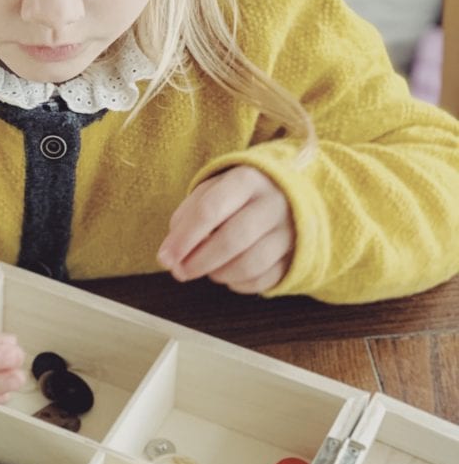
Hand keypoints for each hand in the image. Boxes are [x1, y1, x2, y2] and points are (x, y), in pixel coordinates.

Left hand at [157, 166, 294, 293]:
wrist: (286, 194)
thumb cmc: (236, 196)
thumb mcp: (210, 192)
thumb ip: (185, 218)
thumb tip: (169, 256)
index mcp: (246, 180)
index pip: (209, 211)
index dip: (183, 240)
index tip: (165, 258)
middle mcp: (273, 203)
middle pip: (232, 240)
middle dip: (198, 262)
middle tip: (181, 271)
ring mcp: (290, 230)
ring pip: (250, 264)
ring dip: (218, 273)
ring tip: (206, 269)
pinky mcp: (297, 254)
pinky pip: (264, 279)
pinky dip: (238, 283)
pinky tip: (228, 273)